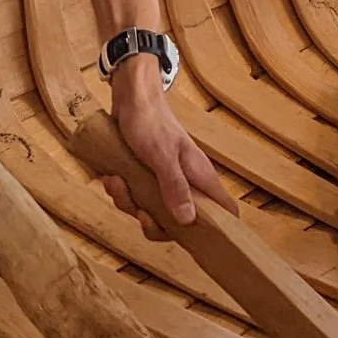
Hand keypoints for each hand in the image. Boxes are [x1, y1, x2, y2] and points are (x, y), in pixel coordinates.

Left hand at [99, 60, 234, 239]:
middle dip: (152, 222)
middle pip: (178, 224)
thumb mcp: (162, 156)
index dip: (218, 231)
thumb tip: (188, 221)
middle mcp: (185, 183)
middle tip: (139, 209)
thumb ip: (175, 187)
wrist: (130, 96)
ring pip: (151, 212)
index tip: (194, 241)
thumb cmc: (150, 120)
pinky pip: (134, 199)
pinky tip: (112, 176)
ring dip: (129, 202)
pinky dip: (121, 191)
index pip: (225, 211)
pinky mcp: (144, 178)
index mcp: (200, 177)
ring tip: (118, 181)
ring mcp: (164, 182)